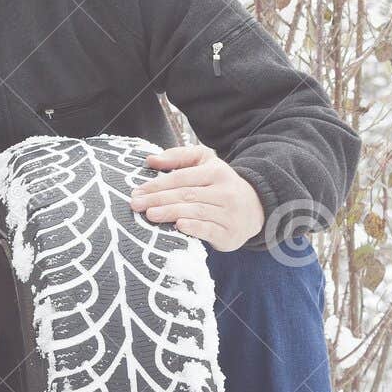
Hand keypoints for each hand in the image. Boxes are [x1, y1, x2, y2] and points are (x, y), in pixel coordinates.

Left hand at [128, 143, 264, 250]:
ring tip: (150, 215)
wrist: (254, 209)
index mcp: (217, 172)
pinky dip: (193, 228)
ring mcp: (230, 214)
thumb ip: (178, 157)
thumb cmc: (220, 184)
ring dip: (171, 213)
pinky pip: (209, 230)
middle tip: (136, 204)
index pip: (182, 177)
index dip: (158, 184)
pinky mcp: (230, 233)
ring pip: (196, 212)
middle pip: (186, 195)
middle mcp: (226, 192)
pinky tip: (178, 226)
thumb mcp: (205, 163)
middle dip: (158, 199)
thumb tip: (151, 160)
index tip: (138, 191)